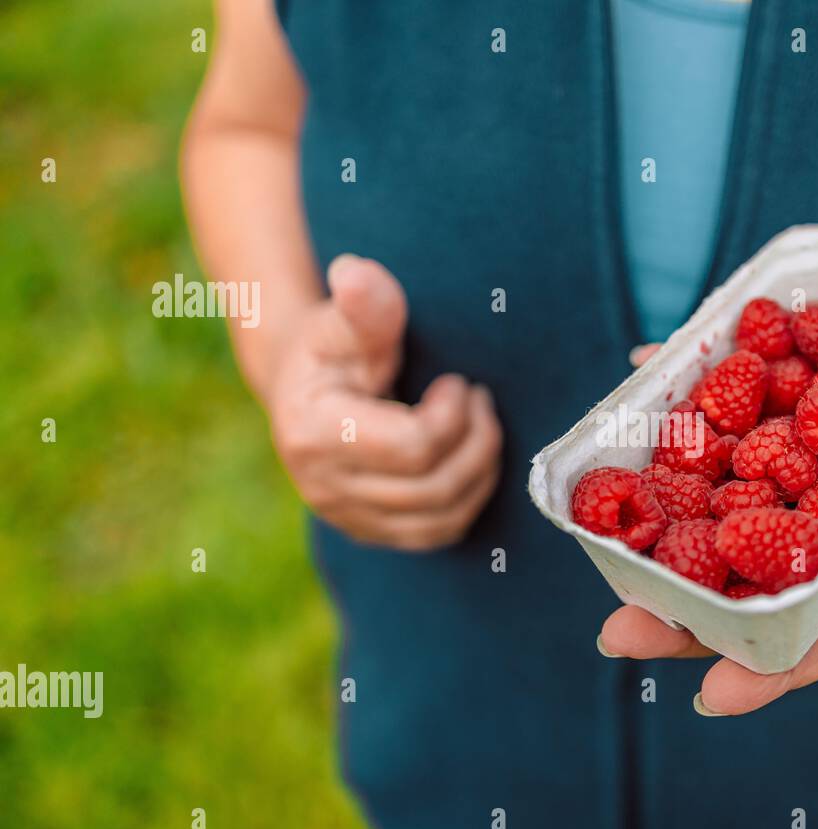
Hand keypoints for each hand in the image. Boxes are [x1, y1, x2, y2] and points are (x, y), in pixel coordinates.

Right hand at [266, 254, 501, 549]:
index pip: (413, 448)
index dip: (453, 415)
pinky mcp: (369, 531)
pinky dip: (468, 501)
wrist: (300, 388)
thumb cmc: (327, 347)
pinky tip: (472, 461)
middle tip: (484, 401)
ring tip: (483, 426)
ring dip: (480, 471)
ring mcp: (346, 517)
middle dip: (477, 442)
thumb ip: (362, 306)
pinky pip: (435, 533)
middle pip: (434, 487)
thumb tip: (356, 272)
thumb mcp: (341, 321)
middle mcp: (325, 487)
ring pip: (441, 518)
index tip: (459, 382)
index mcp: (315, 434)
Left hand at [599, 375, 817, 714]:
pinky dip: (690, 403)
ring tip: (599, 528)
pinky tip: (644, 374)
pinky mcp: (788, 430)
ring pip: (721, 513)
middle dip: (681, 615)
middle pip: (746, 590)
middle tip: (618, 633)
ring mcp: (800, 488)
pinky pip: (731, 423)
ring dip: (663, 520)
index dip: (771, 669)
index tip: (714, 697)